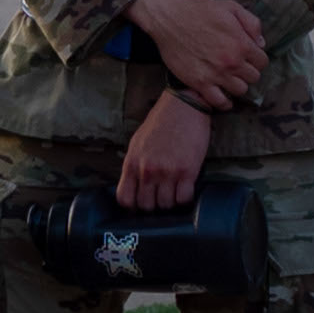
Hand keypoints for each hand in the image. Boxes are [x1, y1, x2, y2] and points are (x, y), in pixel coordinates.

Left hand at [117, 90, 211, 210]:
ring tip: (174, 194)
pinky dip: (185, 199)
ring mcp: (168, 172)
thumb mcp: (138, 142)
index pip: (125, 198)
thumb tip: (134, 184)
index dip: (132, 206)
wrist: (184, 105)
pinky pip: (184, 198)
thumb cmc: (161, 121)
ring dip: (170, 203)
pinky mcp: (188, 171)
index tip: (140, 205)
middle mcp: (148, 169)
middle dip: (153, 207)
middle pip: (146, 206)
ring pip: (166, 205)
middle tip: (160, 199)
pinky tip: (186, 191)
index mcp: (132, 162)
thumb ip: (134, 164)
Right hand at [126, 0, 266, 109]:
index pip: (262, 62)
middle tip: (238, 66)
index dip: (256, 59)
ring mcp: (215, 74)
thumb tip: (260, 43)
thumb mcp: (230, 7)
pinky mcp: (199, 83)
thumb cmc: (199, 11)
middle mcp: (231, 62)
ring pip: (240, 90)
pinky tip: (223, 96)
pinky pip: (219, 102)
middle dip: (248, 71)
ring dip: (237, 84)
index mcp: (241, 44)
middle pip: (253, 77)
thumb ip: (251, 23)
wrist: (169, 19)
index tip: (248, 57)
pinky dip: (224, 102)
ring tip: (229, 78)